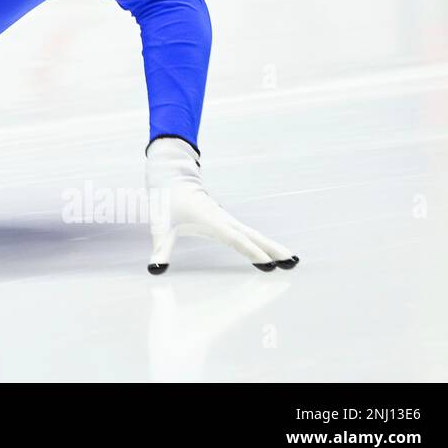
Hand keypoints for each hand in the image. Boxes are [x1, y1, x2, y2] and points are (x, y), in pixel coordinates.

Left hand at [145, 136, 298, 273]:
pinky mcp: (225, 221)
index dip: (251, 251)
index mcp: (211, 221)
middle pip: (253, 236)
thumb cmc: (166, 202)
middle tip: (292, 262)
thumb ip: (160, 250)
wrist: (171, 178)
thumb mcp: (160, 227)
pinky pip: (247, 234)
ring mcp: (226, 220)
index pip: (235, 239)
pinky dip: (260, 243)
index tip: (268, 263)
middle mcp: (223, 220)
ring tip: (290, 260)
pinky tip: (268, 252)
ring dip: (271, 246)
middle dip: (272, 249)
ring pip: (253, 234)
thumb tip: (155, 269)